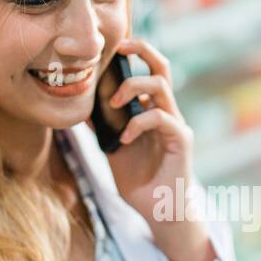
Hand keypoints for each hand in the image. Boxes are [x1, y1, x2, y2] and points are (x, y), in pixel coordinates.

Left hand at [97, 37, 215, 260]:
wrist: (159, 212)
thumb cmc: (139, 182)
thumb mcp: (112, 149)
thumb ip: (102, 128)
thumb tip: (79, 107)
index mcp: (151, 110)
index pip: (146, 70)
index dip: (131, 54)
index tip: (108, 49)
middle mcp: (166, 112)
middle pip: (161, 66)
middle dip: (141, 49)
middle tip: (118, 48)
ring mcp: (175, 125)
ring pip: (161, 86)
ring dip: (133, 87)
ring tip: (115, 103)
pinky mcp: (180, 141)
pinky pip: (161, 118)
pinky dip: (138, 123)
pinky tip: (124, 139)